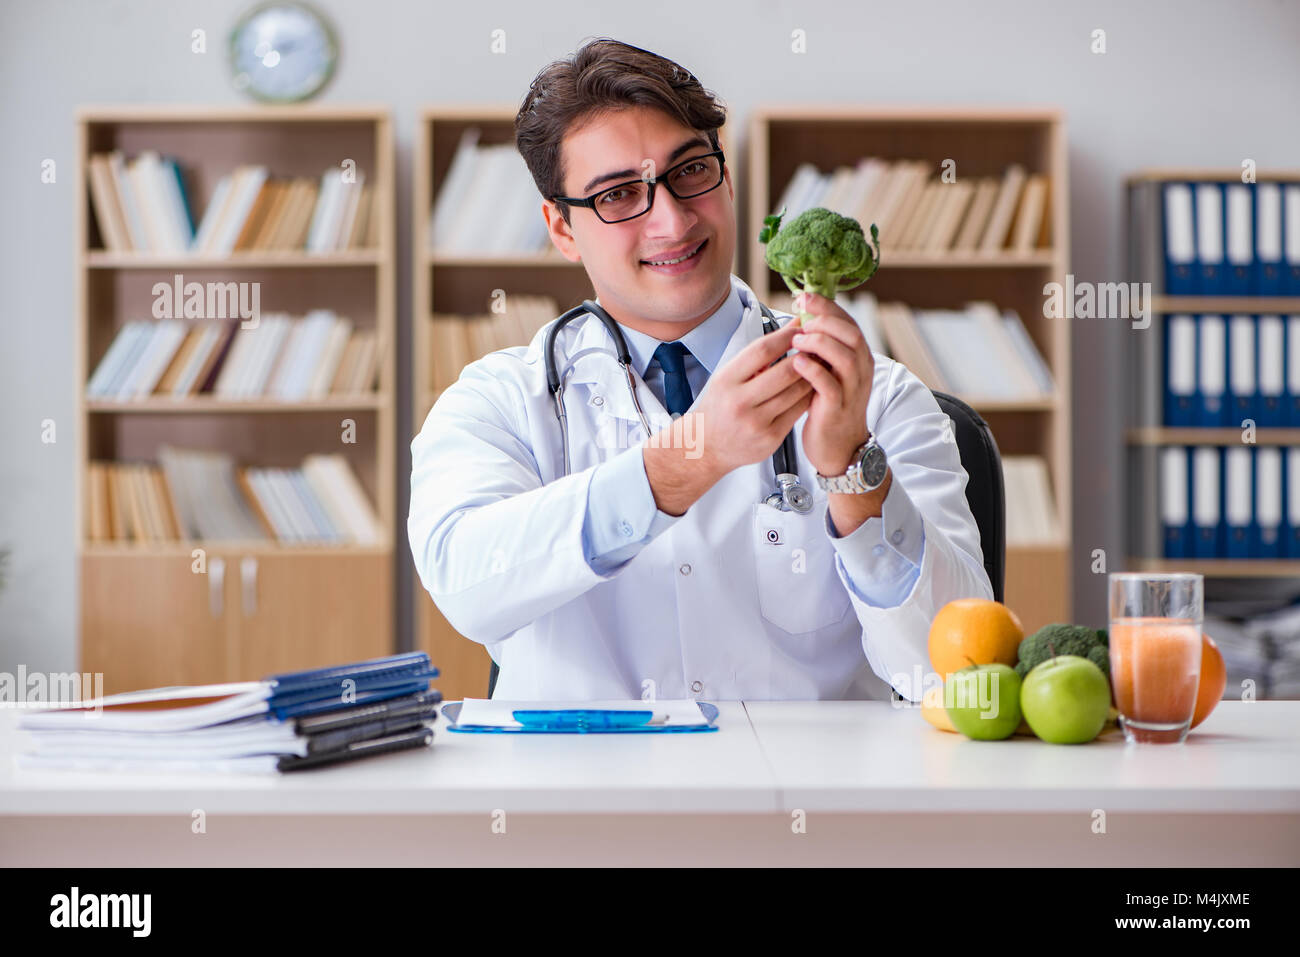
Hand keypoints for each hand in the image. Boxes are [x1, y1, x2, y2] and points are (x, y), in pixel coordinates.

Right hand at [688, 320, 813, 476]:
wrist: (708, 446)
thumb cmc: (720, 406)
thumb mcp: (728, 376)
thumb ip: (758, 355)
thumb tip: (792, 327)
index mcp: (727, 380)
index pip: (763, 350)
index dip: (786, 336)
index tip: (800, 329)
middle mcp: (740, 402)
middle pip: (785, 371)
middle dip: (806, 356)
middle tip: (817, 346)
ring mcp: (756, 422)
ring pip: (797, 391)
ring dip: (813, 375)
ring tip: (819, 365)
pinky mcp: (771, 438)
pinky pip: (798, 411)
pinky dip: (808, 396)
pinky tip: (812, 388)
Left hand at [789, 291, 874, 474]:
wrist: (838, 447)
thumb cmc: (828, 406)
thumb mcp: (828, 372)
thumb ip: (821, 350)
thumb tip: (800, 320)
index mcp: (858, 357)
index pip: (848, 322)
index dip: (827, 307)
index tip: (803, 297)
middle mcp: (861, 370)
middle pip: (851, 334)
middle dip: (825, 319)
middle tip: (801, 316)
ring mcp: (852, 389)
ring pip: (845, 356)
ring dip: (820, 342)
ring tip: (798, 339)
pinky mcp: (839, 408)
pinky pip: (830, 385)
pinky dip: (813, 370)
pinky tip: (797, 361)